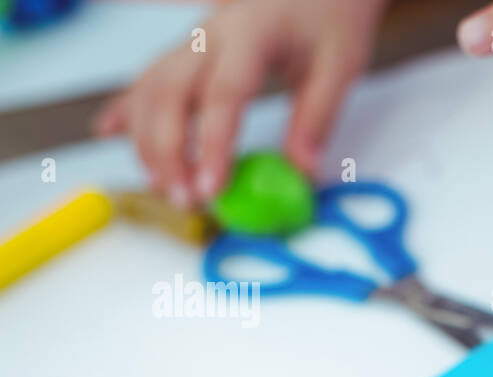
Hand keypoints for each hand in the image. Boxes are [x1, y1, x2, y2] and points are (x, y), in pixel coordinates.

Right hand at [94, 0, 388, 206]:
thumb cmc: (327, 19)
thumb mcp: (340, 66)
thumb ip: (318, 118)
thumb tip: (303, 173)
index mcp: (252, 34)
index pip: (224, 93)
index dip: (212, 144)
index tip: (212, 189)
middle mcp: (210, 34)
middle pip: (170, 92)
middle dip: (168, 151)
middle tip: (186, 200)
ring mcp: (191, 41)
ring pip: (150, 88)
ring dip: (148, 141)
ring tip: (166, 188)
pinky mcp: (184, 51)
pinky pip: (146, 79)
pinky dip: (127, 109)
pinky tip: (109, 133)